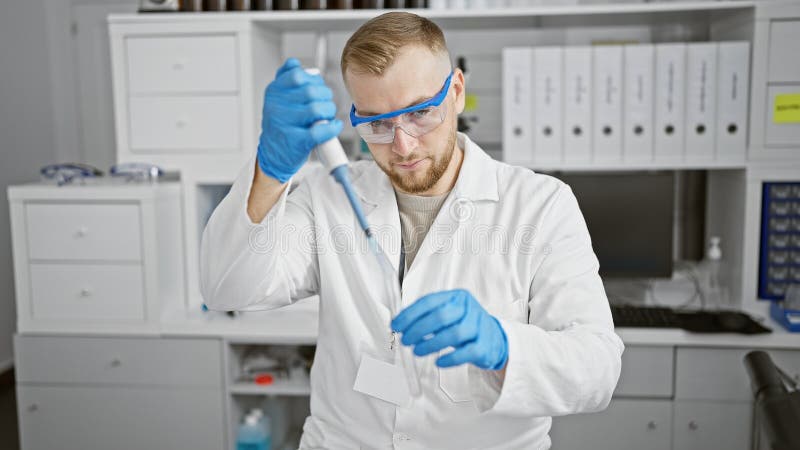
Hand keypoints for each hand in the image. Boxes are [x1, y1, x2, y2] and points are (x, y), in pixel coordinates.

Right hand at [257, 58, 342, 182]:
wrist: (274, 154)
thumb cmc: (282, 125)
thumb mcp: (278, 98)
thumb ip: (287, 79)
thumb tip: (300, 65)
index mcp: (274, 92)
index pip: (297, 75)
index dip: (314, 80)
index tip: (318, 88)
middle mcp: (276, 106)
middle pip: (310, 91)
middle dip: (325, 96)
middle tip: (326, 104)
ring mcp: (285, 124)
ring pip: (317, 109)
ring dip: (329, 111)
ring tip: (328, 115)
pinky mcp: (296, 142)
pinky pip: (320, 130)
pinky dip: (332, 127)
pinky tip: (334, 126)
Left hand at [391, 289, 508, 369]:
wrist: (495, 339)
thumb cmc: (465, 325)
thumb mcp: (449, 314)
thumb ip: (427, 316)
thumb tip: (401, 324)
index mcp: (456, 297)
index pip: (429, 301)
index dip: (410, 314)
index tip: (396, 325)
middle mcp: (468, 308)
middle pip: (440, 316)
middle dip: (418, 329)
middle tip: (406, 340)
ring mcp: (478, 326)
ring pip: (453, 334)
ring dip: (430, 344)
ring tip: (417, 351)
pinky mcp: (484, 346)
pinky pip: (465, 353)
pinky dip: (450, 359)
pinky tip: (438, 361)